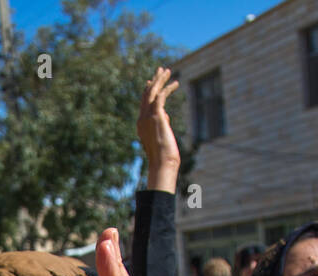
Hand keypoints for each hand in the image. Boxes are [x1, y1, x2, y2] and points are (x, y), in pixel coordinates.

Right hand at [137, 66, 180, 192]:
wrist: (162, 162)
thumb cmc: (163, 156)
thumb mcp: (161, 136)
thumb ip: (161, 124)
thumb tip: (165, 116)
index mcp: (141, 125)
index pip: (143, 103)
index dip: (148, 91)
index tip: (152, 81)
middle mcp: (142, 119)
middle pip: (147, 94)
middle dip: (154, 81)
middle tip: (160, 70)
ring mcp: (147, 117)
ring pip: (152, 92)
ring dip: (160, 80)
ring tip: (167, 70)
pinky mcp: (157, 116)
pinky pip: (161, 96)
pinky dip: (168, 88)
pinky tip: (176, 83)